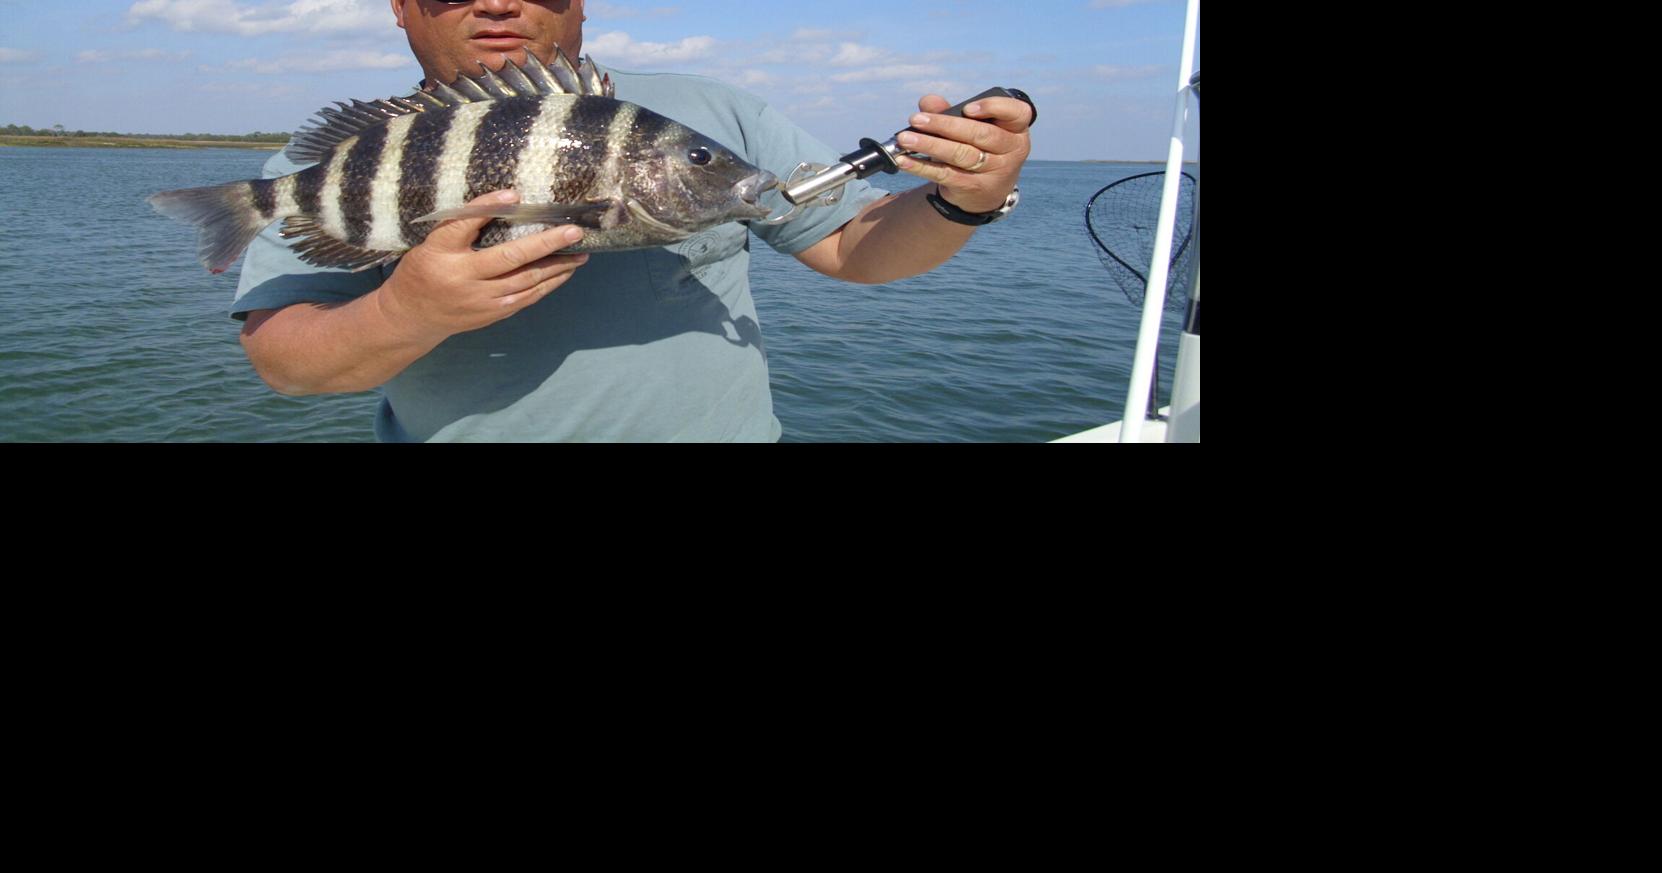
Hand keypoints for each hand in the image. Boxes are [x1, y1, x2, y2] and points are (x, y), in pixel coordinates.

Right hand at [376, 189, 588, 339]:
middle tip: (573, 231)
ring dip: (557, 266)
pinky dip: (548, 284)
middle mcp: (462, 277)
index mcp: (439, 253)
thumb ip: (461, 227)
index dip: (488, 208)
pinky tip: (564, 272)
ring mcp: (480, 299)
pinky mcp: (493, 313)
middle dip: (546, 243)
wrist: (412, 317)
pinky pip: (527, 297)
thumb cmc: (424, 270)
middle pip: (509, 258)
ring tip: (580, 252)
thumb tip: (509, 203)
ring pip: (526, 281)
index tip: (515, 195)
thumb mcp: (431, 243)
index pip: (464, 224)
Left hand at [893, 95, 1032, 213]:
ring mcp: (995, 172)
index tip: (968, 108)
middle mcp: (1011, 150)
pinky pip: (947, 175)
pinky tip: (905, 159)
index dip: (994, 108)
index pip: (1018, 113)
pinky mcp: (975, 188)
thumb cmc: (980, 146)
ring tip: (905, 138)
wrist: (985, 190)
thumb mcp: (973, 127)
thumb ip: (951, 111)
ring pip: (962, 155)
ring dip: (930, 146)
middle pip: (980, 135)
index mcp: (1016, 129)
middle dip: (945, 125)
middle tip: (917, 119)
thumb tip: (928, 102)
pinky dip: (923, 167)